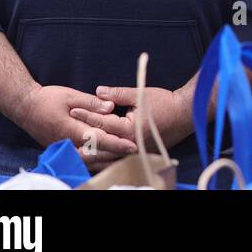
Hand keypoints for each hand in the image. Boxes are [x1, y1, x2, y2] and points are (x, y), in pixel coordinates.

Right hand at [14, 84, 136, 171]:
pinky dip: (96, 160)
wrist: (25, 108)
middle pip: (96, 155)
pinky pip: (81, 159)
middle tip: (137, 153)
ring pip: (89, 160)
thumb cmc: (47, 99)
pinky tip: (108, 157)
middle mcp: (68, 143)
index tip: (133, 145)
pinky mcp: (62, 150)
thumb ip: (91, 103)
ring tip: (126, 156)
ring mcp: (64, 149)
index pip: (99, 140)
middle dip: (116, 155)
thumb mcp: (70, 95)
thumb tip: (111, 108)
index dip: (117, 144)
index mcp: (71, 130)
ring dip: (107, 159)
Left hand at [73, 84, 193, 154]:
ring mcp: (135, 152)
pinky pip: (117, 159)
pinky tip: (94, 155)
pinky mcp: (138, 155)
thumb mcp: (140, 94)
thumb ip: (117, 94)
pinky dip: (104, 157)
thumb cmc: (165, 102)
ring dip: (91, 152)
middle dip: (83, 138)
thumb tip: (98, 92)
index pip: (102, 123)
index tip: (72, 110)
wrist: (186, 114)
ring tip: (74, 147)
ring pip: (107, 157)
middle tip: (66, 133)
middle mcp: (130, 145)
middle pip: (100, 145)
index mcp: (129, 129)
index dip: (86, 115)